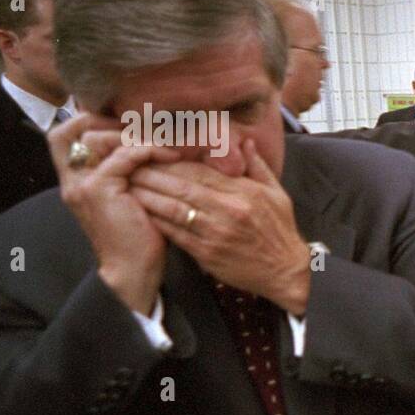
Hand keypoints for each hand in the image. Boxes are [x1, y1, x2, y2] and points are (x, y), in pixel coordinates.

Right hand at [48, 111, 176, 314]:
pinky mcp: (99, 190)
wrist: (133, 270)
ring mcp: (83, 184)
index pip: (64, 134)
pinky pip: (123, 156)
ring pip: (99, 137)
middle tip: (149, 132)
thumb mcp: (128, 196)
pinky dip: (149, 150)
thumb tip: (150, 139)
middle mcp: (72, 179)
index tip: (126, 125)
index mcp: (75, 179)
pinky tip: (170, 156)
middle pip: (75, 128)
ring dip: (136, 136)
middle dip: (113, 123)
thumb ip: (126, 171)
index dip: (91, 121)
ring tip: (165, 145)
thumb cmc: (137, 234)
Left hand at [129, 138, 311, 313]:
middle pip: (181, 187)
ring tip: (128, 187)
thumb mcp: (277, 194)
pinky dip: (158, 223)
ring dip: (148, 197)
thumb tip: (244, 142)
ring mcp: (216, 233)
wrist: (286, 272)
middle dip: (153, 175)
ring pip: (173, 209)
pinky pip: (176, 234)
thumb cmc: (281, 231)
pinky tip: (143, 214)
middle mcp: (228, 210)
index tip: (153, 154)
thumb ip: (257, 166)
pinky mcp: (207, 254)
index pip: (200, 171)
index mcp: (244, 192)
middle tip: (130, 166)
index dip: (173, 162)